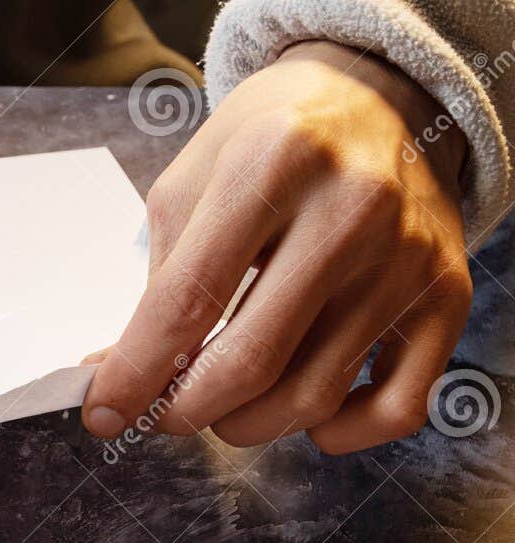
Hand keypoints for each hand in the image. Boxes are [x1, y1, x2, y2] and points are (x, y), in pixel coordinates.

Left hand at [84, 42, 472, 452]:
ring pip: (311, 396)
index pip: (186, 300)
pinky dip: (339, 433)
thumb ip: (157, 282)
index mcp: (272, 163)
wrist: (380, 100)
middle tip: (160, 414)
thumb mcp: (192, 182)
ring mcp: (409, 257)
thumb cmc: (268, 147)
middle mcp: (352, 208)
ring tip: (220, 404)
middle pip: (249, 362)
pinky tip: (305, 416)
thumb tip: (116, 380)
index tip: (101, 415)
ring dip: (245, 425)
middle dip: (184, 411)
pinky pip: (396, 407)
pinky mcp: (448, 295)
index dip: (134, 374)